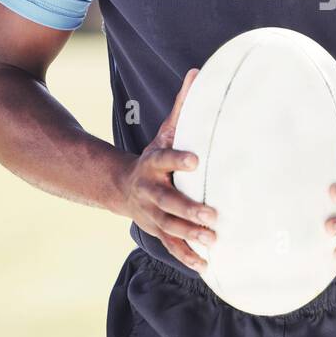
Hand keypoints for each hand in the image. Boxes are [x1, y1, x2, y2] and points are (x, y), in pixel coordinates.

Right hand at [115, 67, 216, 271]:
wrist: (122, 187)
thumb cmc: (156, 156)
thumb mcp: (165, 131)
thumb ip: (182, 106)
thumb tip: (197, 71)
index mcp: (153, 164)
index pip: (165, 159)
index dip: (179, 159)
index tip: (197, 160)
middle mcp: (151, 191)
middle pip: (169, 201)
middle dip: (189, 210)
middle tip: (213, 215)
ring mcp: (152, 214)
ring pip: (170, 227)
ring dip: (191, 236)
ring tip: (213, 241)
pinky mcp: (157, 230)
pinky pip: (172, 246)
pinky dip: (187, 256)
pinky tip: (206, 266)